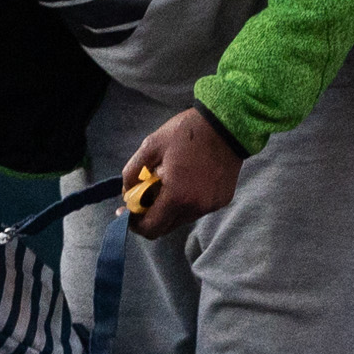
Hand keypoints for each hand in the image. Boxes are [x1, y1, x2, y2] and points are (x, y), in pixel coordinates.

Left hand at [121, 108, 243, 240]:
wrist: (226, 124)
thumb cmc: (186, 132)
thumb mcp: (150, 146)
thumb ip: (132, 173)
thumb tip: (126, 193)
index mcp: (177, 197)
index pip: (151, 228)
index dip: (135, 224)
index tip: (128, 211)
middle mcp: (196, 208)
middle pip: (165, 227)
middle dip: (151, 215)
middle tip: (144, 195)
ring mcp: (211, 206)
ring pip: (181, 219)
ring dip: (169, 208)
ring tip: (168, 183)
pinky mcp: (221, 201)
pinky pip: (197, 209)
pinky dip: (186, 202)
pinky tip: (186, 181)